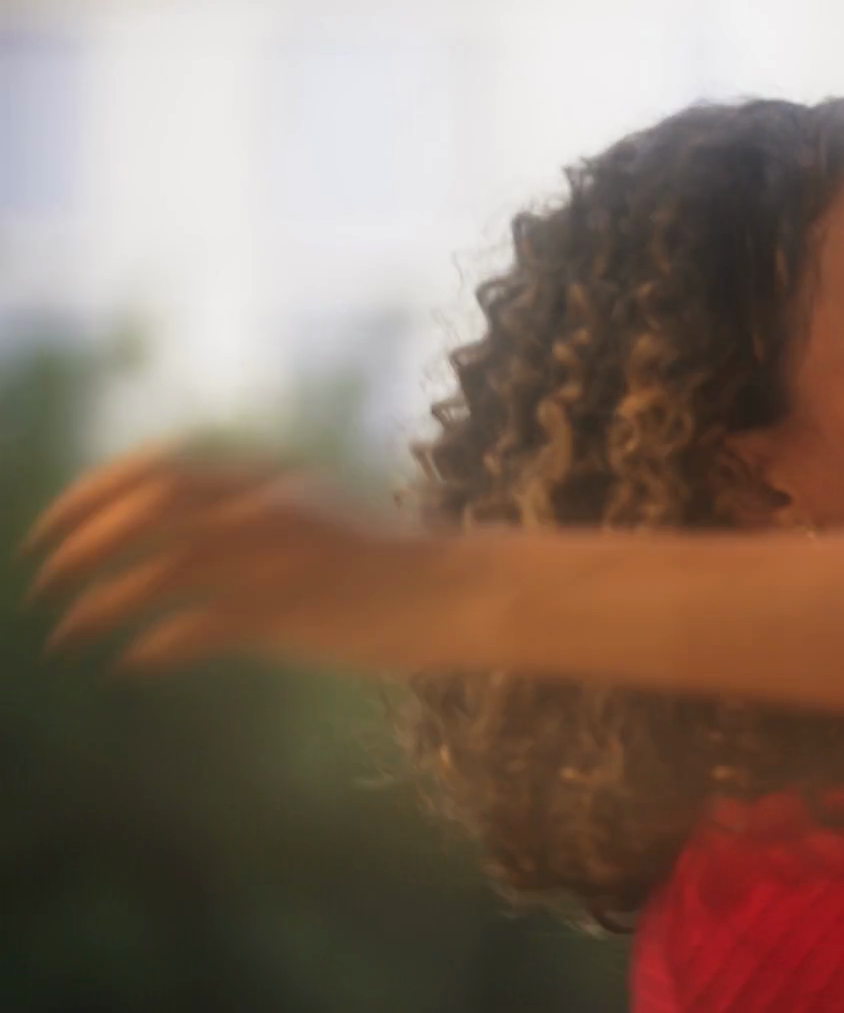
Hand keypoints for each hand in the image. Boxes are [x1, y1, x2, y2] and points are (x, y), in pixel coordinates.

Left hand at [21, 448, 495, 674]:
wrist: (462, 590)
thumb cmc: (391, 564)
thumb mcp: (313, 519)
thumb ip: (250, 518)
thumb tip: (180, 536)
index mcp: (266, 481)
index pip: (155, 468)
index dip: (91, 493)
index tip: (55, 526)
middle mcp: (263, 511)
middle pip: (143, 510)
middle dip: (77, 541)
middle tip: (41, 577)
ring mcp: (276, 562)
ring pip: (156, 570)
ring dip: (95, 602)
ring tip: (66, 632)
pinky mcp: (291, 615)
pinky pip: (196, 629)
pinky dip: (151, 645)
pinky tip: (132, 661)